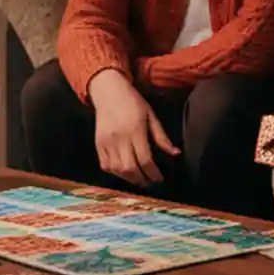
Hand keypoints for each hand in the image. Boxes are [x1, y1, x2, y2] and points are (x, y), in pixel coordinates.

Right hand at [88, 69, 179, 186]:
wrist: (108, 91)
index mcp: (135, 130)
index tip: (160, 179)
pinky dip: (115, 172)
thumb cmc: (133, 102)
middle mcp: (119, 138)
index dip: (153, 173)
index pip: (145, 159)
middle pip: (130, 168)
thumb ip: (162, 137)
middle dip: (142, 179)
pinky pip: (105, 165)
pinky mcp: (98, 144)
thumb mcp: (151, 116)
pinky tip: (124, 172)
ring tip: (139, 180)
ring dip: (129, 179)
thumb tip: (175, 154)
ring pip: (117, 169)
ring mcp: (106, 142)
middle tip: (150, 183)